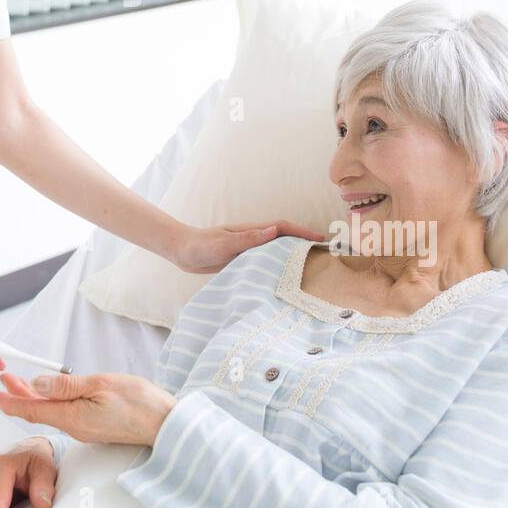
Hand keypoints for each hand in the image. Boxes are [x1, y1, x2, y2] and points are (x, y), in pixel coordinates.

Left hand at [0, 370, 175, 446]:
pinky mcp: (93, 427)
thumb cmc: (138, 402)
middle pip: (39, 410)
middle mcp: (74, 426)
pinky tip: (48, 394)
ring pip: (51, 411)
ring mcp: (84, 428)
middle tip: (2, 378)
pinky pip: (64, 414)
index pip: (33, 409)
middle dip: (17, 395)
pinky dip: (50, 402)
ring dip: (33, 397)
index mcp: (73, 417)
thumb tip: (39, 383)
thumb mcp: (101, 385)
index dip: (10, 401)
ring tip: (18, 382)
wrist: (164, 424)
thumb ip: (67, 385)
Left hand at [170, 219, 327, 272]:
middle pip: (284, 238)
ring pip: (276, 251)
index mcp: (251, 231)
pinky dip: (278, 267)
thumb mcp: (223, 243)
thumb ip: (247, 238)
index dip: (303, 232)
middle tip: (325, 255)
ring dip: (293, 256)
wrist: (182, 251)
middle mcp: (253, 238)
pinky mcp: (242, 260)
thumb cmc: (200, 245)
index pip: (283, 228)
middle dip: (304, 243)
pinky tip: (283, 280)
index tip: (321, 239)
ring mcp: (248, 249)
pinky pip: (265, 262)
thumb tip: (274, 230)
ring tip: (311, 269)